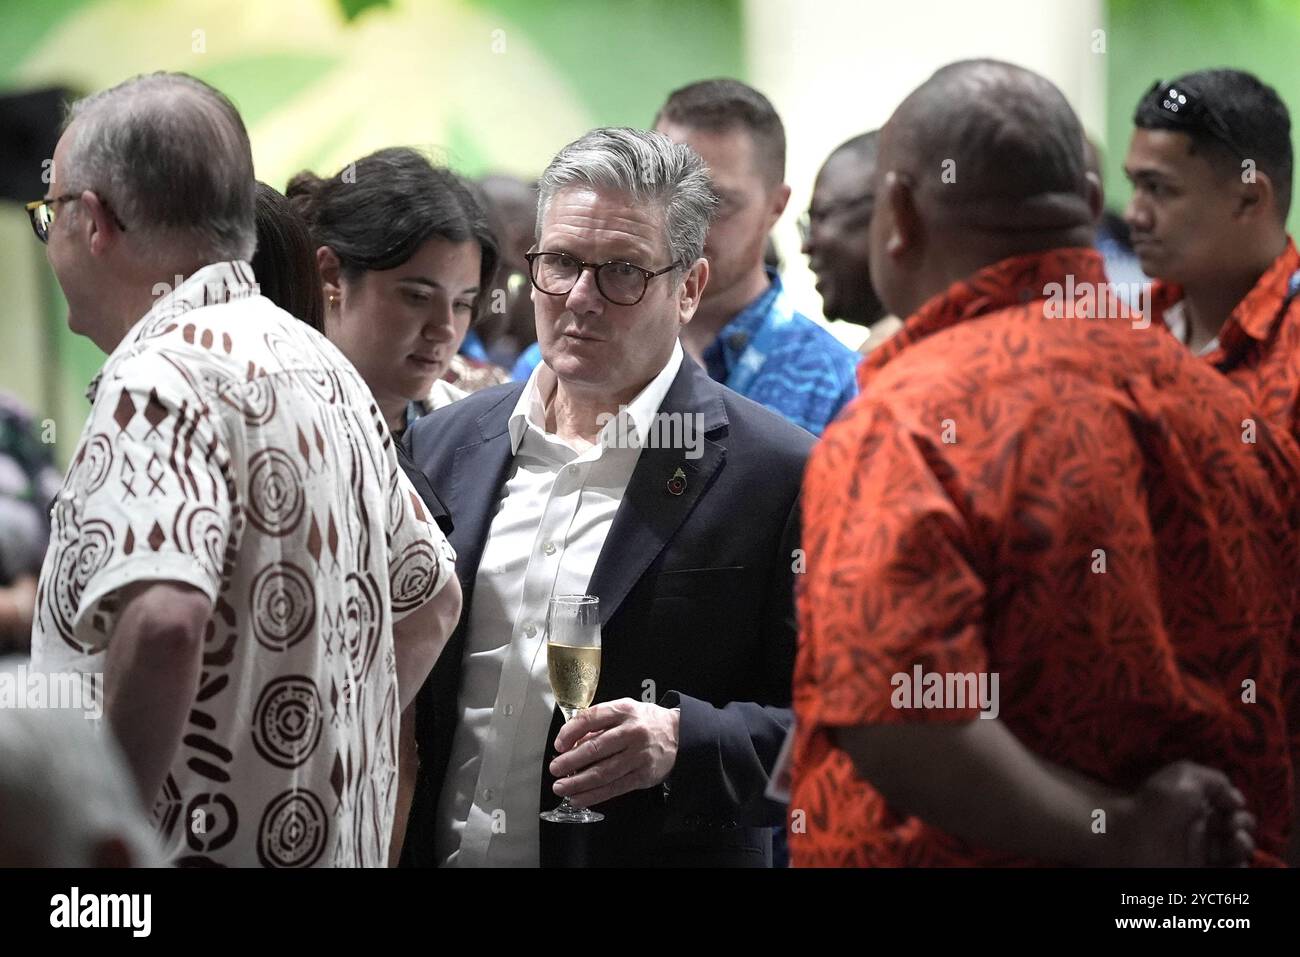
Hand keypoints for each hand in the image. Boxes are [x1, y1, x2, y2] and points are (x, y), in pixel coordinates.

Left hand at [549, 698, 679, 807]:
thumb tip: (571, 743)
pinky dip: (594, 795)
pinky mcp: (643, 775)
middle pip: (595, 748)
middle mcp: (631, 732)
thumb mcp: (624, 711)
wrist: (679, 735)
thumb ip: (599, 724)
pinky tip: (578, 798)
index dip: (570, 732)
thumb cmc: (645, 722)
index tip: (559, 744)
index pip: (591, 719)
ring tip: (561, 787)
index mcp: (623, 710)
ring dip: (578, 782)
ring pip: (603, 772)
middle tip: (555, 769)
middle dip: (570, 762)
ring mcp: (638, 755)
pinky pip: (614, 788)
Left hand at [1120, 760, 1255, 866]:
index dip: (1235, 803)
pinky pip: (1229, 871)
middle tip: (1230, 825)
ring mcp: (1201, 850)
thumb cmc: (1158, 805)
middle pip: (1237, 826)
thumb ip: (1214, 779)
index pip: (1227, 804)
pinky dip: (1238, 867)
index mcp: (1194, 802)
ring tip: (1235, 841)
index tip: (1231, 804)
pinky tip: (1234, 861)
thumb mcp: (1185, 775)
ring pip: (1237, 850)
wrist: (1131, 839)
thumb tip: (1235, 799)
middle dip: (1242, 823)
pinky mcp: (1199, 869)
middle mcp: (1200, 826)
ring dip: (1244, 845)